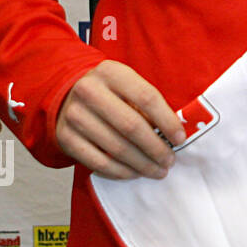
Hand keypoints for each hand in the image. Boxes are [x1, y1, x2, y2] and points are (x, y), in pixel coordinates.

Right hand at [55, 61, 185, 179]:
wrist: (67, 95)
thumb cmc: (110, 92)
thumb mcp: (128, 86)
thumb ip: (148, 106)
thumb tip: (173, 136)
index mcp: (111, 73)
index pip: (147, 98)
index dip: (167, 121)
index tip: (180, 139)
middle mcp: (89, 91)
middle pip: (131, 126)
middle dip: (156, 148)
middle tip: (169, 161)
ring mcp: (74, 115)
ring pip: (116, 147)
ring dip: (142, 164)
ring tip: (157, 171)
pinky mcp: (65, 138)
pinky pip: (98, 162)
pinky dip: (120, 171)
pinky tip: (134, 173)